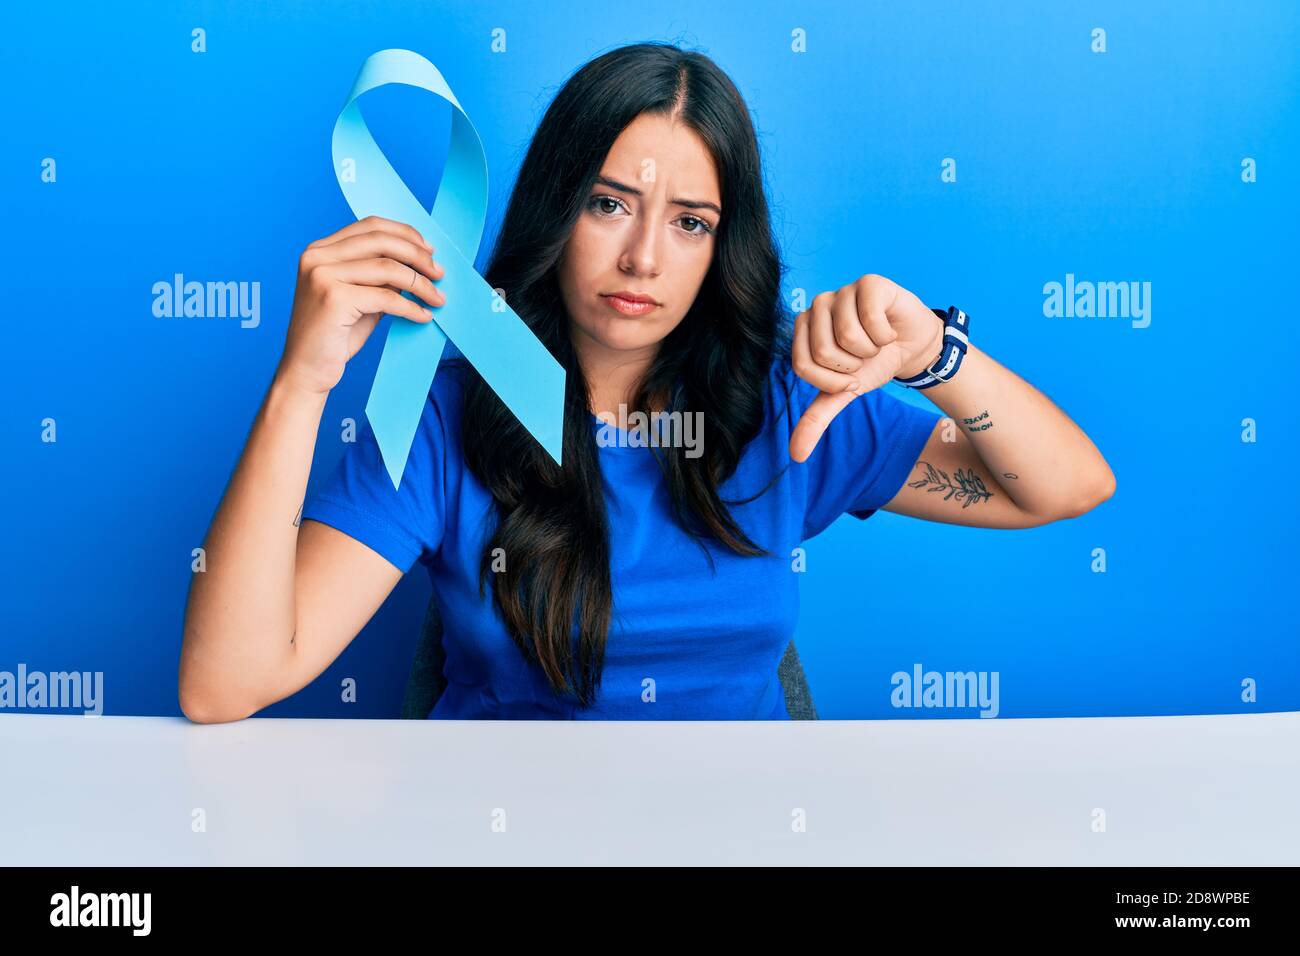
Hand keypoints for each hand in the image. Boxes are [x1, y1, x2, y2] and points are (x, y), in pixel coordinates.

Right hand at [275, 215, 447, 396]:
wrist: (307, 370)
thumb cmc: (335, 336)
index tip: (429, 250)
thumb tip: (419, 263)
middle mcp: (317, 257)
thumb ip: (380, 276)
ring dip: (420, 283)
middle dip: (417, 256)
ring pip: (387, 268)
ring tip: (437, 297)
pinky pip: (386, 297)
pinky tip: (423, 315)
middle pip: (381, 241)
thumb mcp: (360, 297)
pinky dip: (411, 307)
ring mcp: (323, 276)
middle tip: (440, 273)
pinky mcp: (334, 299)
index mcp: (320, 249)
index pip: (370, 226)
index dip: (404, 234)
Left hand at [789, 273, 942, 462]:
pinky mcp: (869, 282)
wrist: (912, 348)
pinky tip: (888, 330)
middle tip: (864, 359)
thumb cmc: (872, 365)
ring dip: (870, 350)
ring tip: (876, 344)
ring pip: (847, 335)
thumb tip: (796, 456)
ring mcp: (842, 290)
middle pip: (822, 350)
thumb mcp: (844, 393)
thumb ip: (816, 419)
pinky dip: (884, 334)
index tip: (849, 379)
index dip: (831, 381)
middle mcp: (818, 306)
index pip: (802, 365)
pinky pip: (870, 318)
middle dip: (851, 367)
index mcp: (803, 330)